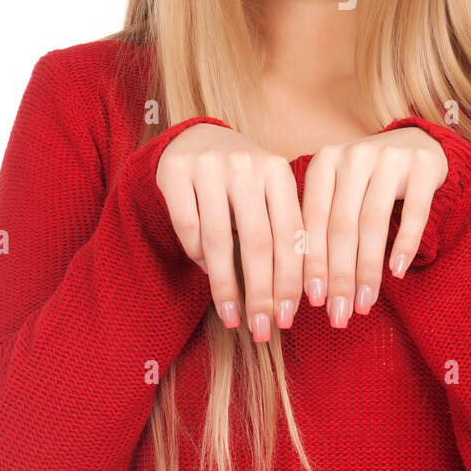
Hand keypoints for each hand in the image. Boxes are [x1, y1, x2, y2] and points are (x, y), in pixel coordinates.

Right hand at [155, 123, 304, 341]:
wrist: (196, 141)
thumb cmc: (242, 182)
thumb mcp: (269, 195)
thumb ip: (283, 232)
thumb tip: (294, 299)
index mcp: (278, 171)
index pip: (290, 235)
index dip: (290, 280)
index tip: (287, 318)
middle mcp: (247, 164)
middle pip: (258, 242)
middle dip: (261, 292)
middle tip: (262, 329)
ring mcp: (210, 166)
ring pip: (219, 241)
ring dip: (226, 287)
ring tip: (232, 317)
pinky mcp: (176, 172)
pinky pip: (188, 229)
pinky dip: (197, 256)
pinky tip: (205, 271)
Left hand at [301, 128, 447, 327]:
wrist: (415, 144)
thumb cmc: (367, 180)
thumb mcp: (338, 192)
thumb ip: (322, 225)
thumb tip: (306, 289)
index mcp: (324, 162)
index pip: (314, 220)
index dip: (313, 263)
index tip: (312, 301)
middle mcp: (354, 156)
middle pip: (341, 226)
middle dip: (339, 276)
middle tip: (339, 313)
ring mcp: (389, 157)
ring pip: (373, 223)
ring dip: (367, 270)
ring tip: (365, 303)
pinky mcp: (422, 166)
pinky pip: (415, 212)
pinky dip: (404, 245)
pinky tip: (396, 272)